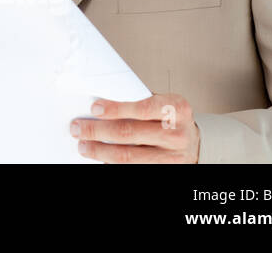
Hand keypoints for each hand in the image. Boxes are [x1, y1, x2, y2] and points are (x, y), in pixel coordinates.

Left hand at [70, 93, 199, 162]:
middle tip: (78, 128)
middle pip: (130, 133)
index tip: (94, 109)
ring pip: (130, 156)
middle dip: (98, 131)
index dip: (116, 109)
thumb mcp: (161, 103)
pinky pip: (136, 168)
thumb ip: (138, 101)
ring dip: (101, 151)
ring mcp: (173, 156)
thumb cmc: (169, 118)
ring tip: (84, 146)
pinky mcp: (166, 170)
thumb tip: (100, 105)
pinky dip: (113, 163)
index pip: (143, 108)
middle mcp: (177, 133)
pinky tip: (101, 158)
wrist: (194, 141)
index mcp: (177, 108)